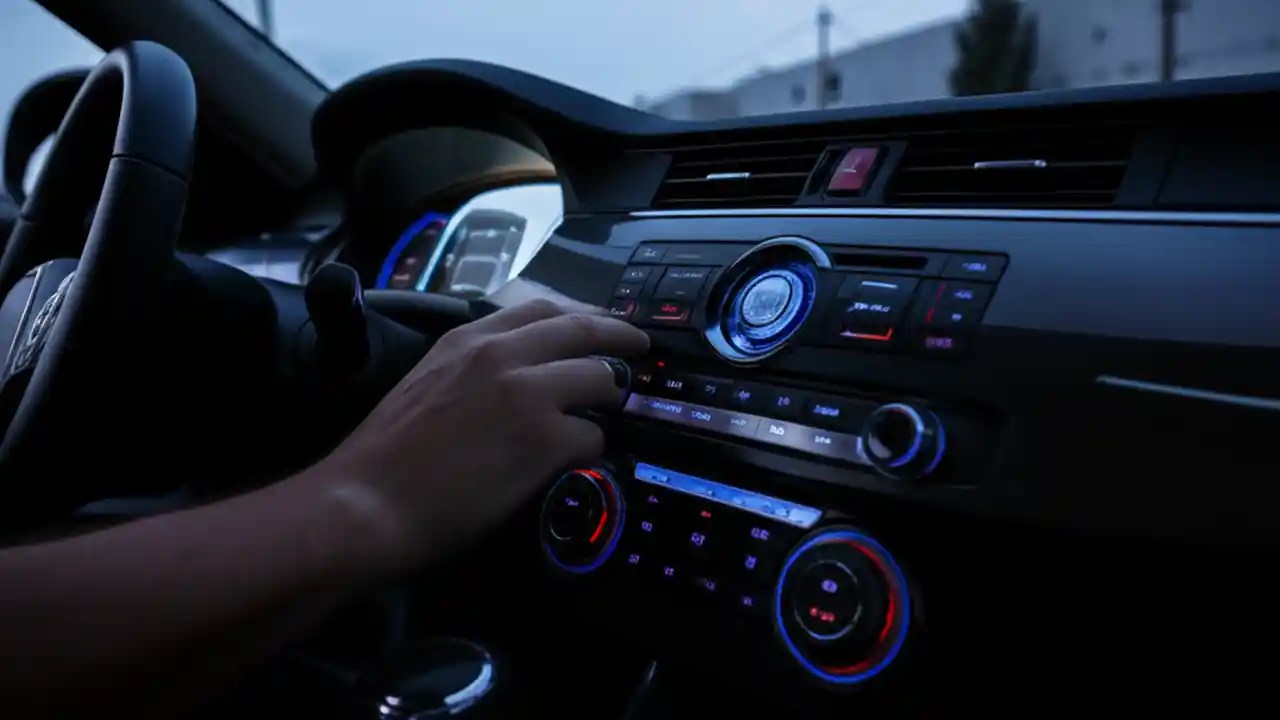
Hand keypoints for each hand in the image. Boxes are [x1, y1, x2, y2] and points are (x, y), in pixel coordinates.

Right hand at [313, 299, 648, 570]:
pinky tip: (581, 460)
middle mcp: (503, 355)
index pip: (541, 309)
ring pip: (602, 379)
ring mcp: (529, 394)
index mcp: (468, 339)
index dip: (580, 316)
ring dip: (611, 398)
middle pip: (584, 331)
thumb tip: (509, 380)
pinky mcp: (546, 440)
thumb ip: (469, 371)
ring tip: (612, 413)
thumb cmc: (383, 457)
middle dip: (622, 338)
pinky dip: (593, 448)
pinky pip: (594, 436)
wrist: (366, 502)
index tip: (599, 326)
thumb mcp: (425, 384)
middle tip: (643, 347)